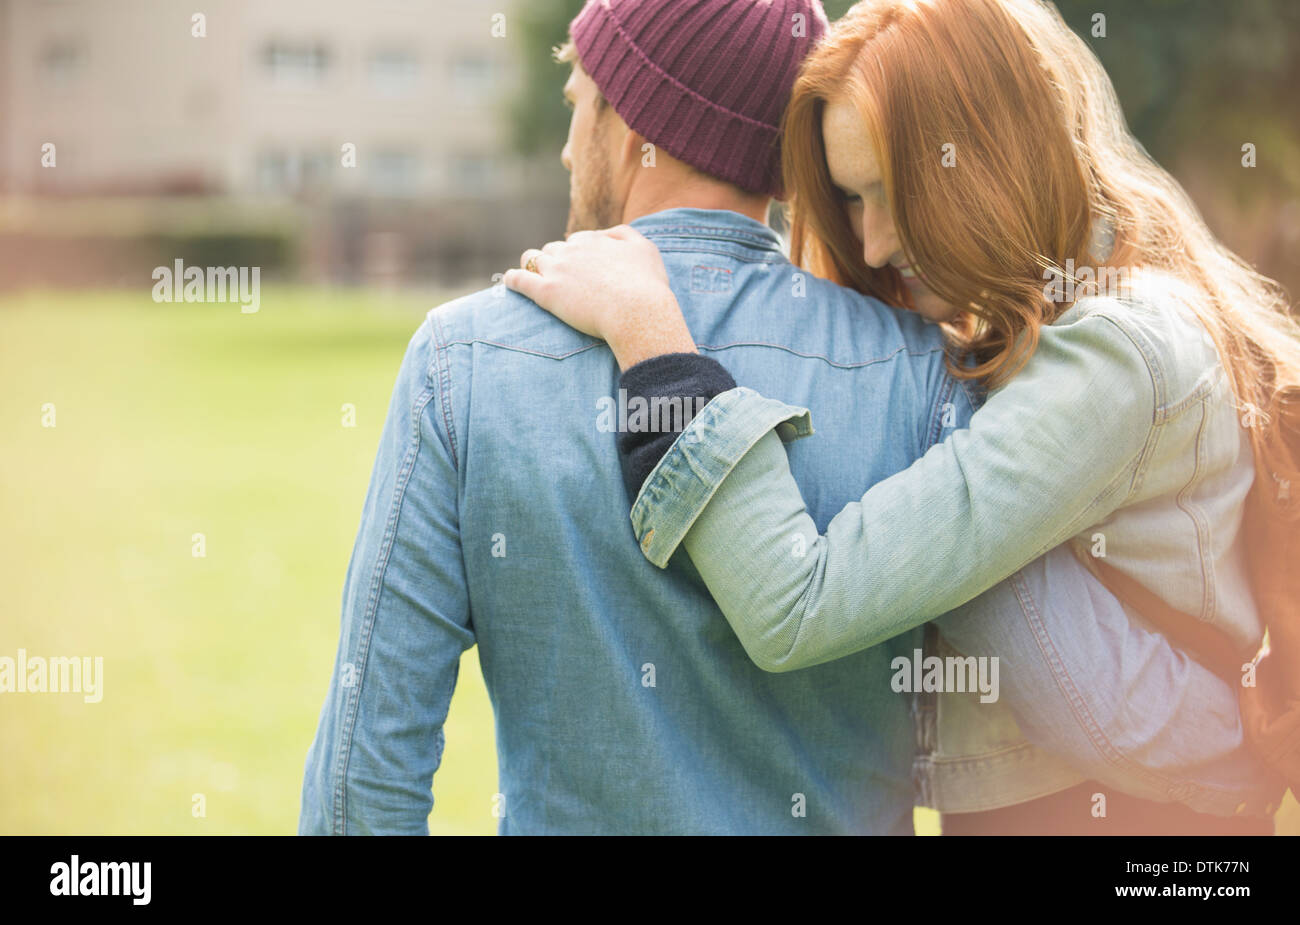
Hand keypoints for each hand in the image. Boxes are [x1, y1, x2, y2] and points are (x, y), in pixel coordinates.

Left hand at [503, 225, 696, 369]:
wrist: (637, 312)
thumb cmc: (647, 285)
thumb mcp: (645, 248)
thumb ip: (624, 234)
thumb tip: (606, 234)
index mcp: (593, 240)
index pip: (577, 241)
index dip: (579, 255)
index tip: (583, 269)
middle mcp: (572, 250)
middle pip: (554, 249)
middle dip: (556, 259)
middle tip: (563, 278)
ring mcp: (556, 270)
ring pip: (533, 259)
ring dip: (532, 264)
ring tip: (531, 275)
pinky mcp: (546, 293)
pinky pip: (518, 280)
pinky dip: (512, 278)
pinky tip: (509, 281)